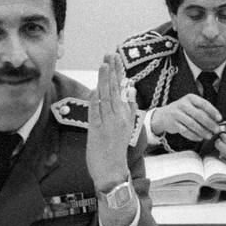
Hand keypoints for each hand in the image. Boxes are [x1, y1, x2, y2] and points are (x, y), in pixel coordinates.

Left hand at [87, 52, 136, 191]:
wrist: (112, 171)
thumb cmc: (116, 150)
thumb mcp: (126, 127)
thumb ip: (128, 108)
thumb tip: (129, 90)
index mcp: (126, 115)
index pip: (122, 89)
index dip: (119, 72)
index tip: (116, 58)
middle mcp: (119, 117)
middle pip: (115, 89)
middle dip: (112, 70)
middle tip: (110, 54)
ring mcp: (108, 124)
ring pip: (107, 97)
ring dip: (105, 80)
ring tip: (105, 64)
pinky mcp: (97, 131)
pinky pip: (96, 112)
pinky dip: (96, 100)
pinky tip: (96, 88)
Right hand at [151, 92, 220, 142]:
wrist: (164, 115)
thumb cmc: (182, 111)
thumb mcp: (192, 106)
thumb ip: (203, 111)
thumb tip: (217, 121)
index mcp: (190, 98)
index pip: (204, 103)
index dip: (213, 111)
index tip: (219, 119)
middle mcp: (183, 104)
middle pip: (199, 115)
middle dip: (209, 124)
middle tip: (216, 130)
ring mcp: (177, 114)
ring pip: (193, 124)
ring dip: (203, 131)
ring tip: (209, 136)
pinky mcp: (173, 124)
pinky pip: (186, 131)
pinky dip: (194, 136)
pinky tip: (200, 138)